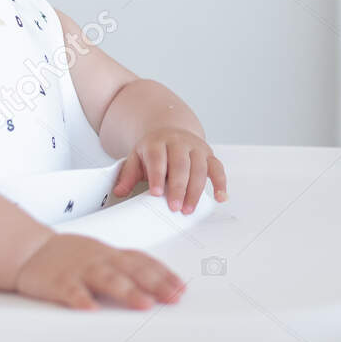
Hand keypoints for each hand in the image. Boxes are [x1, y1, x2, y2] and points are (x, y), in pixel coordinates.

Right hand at [14, 233, 183, 309]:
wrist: (29, 250)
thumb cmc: (70, 255)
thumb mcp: (102, 255)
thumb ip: (127, 266)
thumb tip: (160, 279)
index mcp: (111, 254)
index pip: (143, 262)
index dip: (163, 274)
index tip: (180, 288)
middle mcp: (99, 259)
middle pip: (131, 270)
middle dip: (155, 283)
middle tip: (173, 297)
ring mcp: (79, 269)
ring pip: (106, 278)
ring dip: (128, 291)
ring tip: (144, 304)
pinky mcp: (58, 281)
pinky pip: (71, 291)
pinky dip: (82, 299)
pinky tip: (92, 309)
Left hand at [112, 127, 227, 213]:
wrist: (170, 132)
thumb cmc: (153, 150)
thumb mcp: (136, 158)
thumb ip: (128, 175)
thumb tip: (119, 192)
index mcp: (158, 142)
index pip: (158, 159)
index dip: (157, 176)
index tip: (156, 194)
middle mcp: (179, 142)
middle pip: (181, 165)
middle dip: (178, 187)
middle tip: (175, 207)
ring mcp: (196, 148)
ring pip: (200, 168)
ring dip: (196, 190)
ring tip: (189, 209)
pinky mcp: (209, 155)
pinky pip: (218, 168)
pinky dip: (221, 183)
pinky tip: (220, 198)